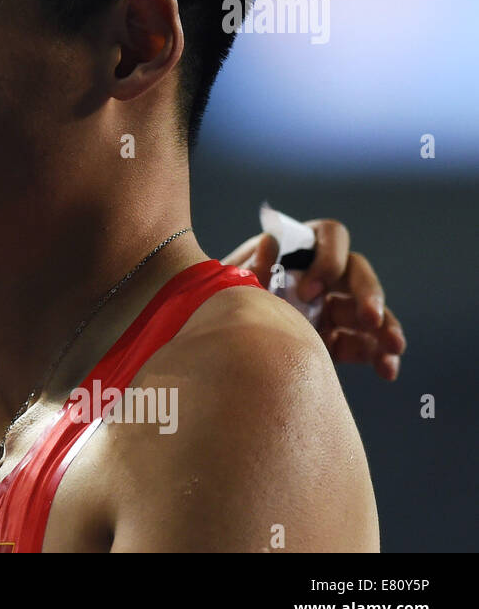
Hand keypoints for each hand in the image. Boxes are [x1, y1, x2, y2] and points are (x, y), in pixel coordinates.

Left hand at [222, 219, 406, 380]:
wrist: (215, 335)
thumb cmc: (222, 296)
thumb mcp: (231, 281)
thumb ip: (252, 266)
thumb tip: (269, 238)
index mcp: (299, 248)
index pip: (331, 237)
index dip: (327, 260)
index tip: (307, 290)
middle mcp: (322, 274)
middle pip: (358, 274)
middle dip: (368, 294)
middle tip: (369, 318)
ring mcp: (332, 306)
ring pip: (370, 311)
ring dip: (386, 327)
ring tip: (393, 348)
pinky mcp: (335, 339)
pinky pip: (364, 344)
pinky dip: (378, 356)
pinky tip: (387, 371)